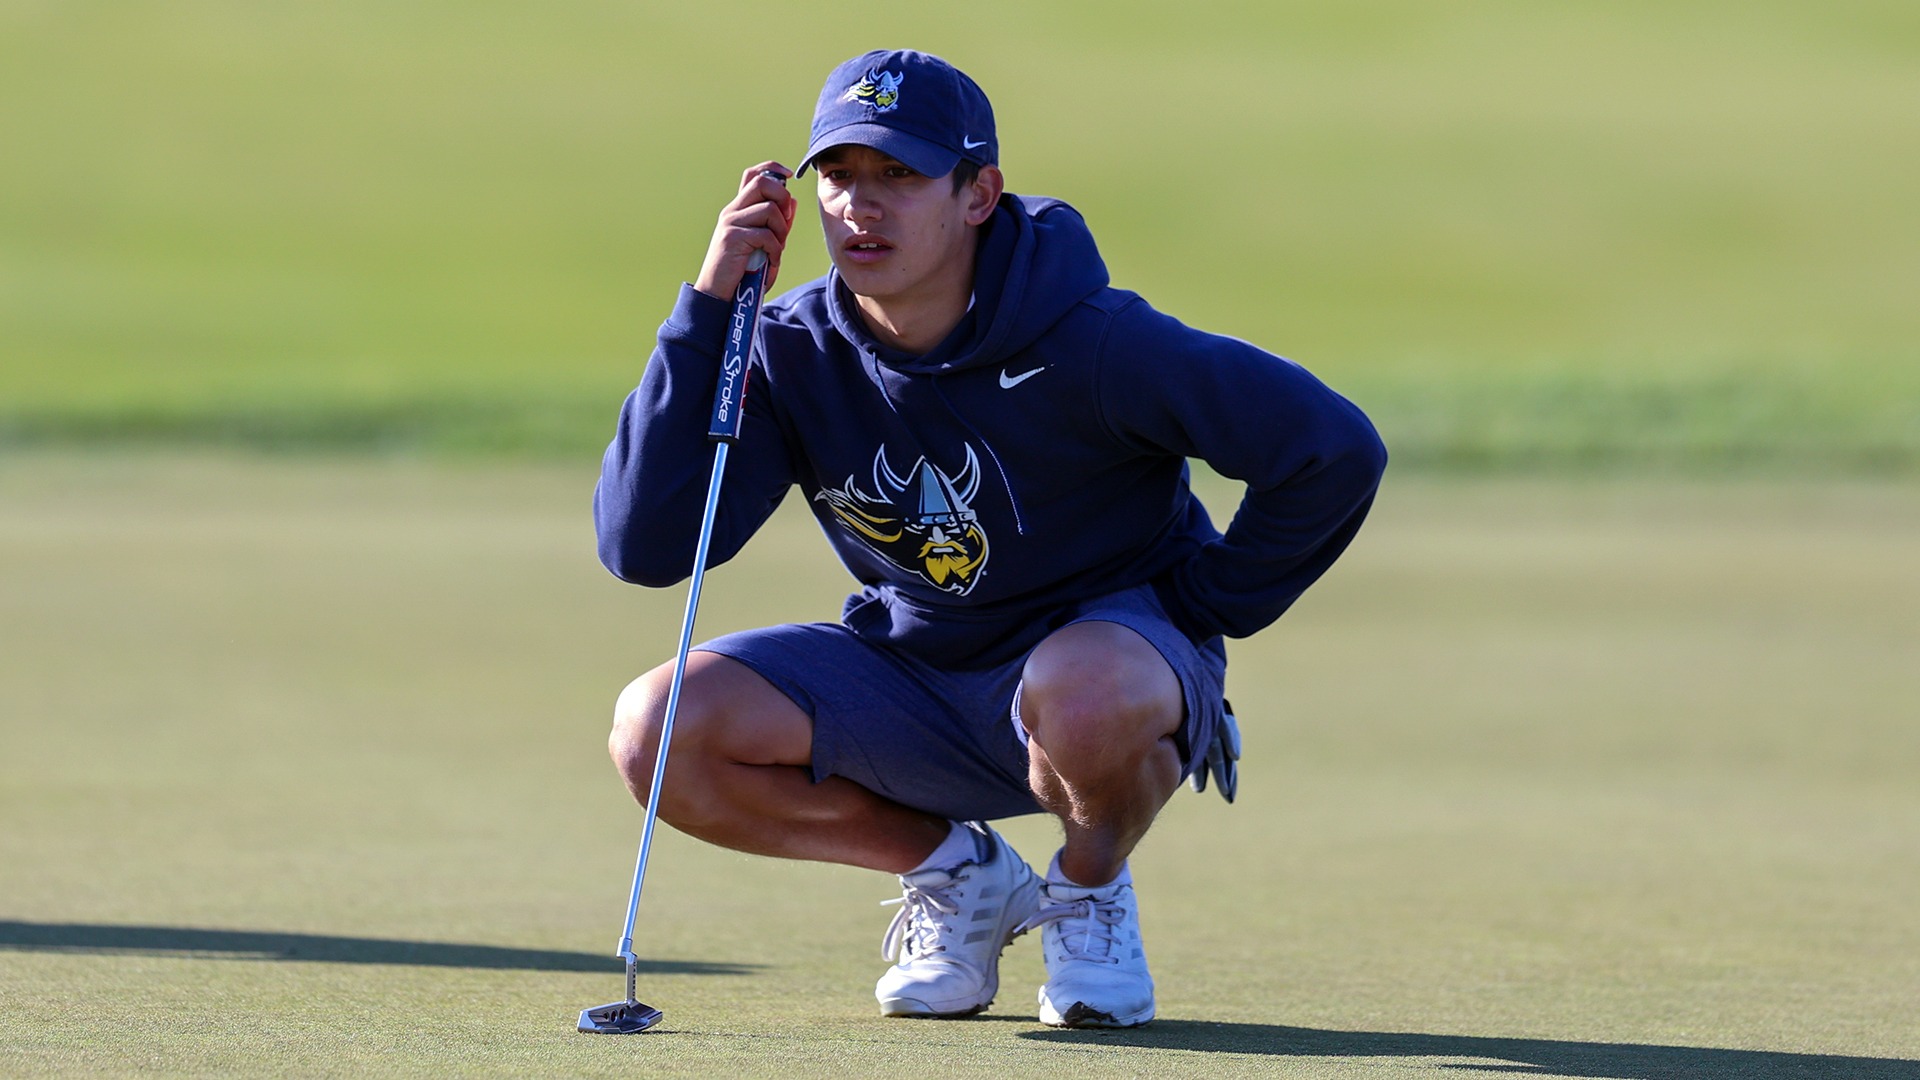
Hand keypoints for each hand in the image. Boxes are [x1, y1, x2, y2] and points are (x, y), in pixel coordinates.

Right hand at [694, 163, 795, 300]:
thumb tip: (793, 201)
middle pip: (763, 183)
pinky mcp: (733, 238)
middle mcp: (732, 211)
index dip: (772, 168)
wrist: (718, 293)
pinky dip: (776, 251)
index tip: (789, 175)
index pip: (752, 174)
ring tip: (776, 250)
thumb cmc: (742, 271)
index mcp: (738, 209)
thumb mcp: (762, 243)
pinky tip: (770, 262)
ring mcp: (731, 223)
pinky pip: (767, 236)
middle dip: (783, 199)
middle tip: (784, 222)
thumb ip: (776, 223)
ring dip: (782, 231)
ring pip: (770, 210)